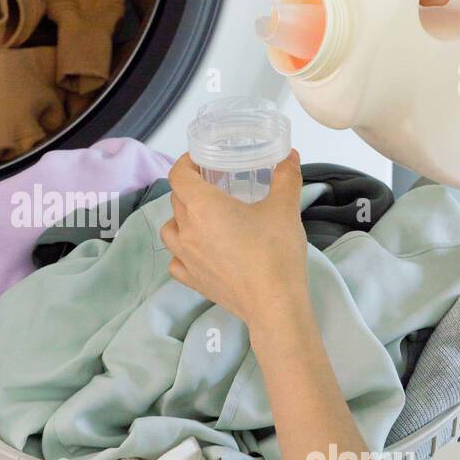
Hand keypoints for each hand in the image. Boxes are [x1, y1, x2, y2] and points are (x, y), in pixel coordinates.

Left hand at [161, 150, 309, 327]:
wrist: (273, 303)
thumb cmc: (275, 252)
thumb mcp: (285, 208)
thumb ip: (285, 177)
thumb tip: (290, 156)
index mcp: (203, 206)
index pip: (178, 175)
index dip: (186, 162)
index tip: (200, 160)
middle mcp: (187, 230)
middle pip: (176, 199)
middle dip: (191, 188)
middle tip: (213, 185)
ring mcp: (186, 257)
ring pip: (170, 229)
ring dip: (181, 219)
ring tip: (203, 218)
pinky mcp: (192, 280)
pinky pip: (175, 261)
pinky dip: (181, 252)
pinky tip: (198, 251)